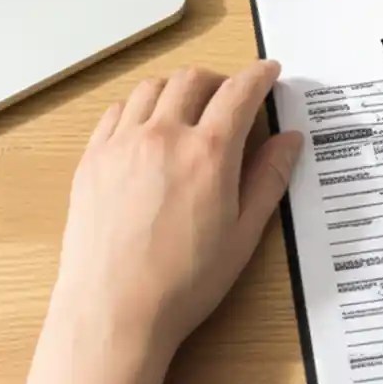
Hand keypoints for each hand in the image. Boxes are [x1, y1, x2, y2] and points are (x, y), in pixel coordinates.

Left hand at [27, 61, 302, 383]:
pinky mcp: (93, 159)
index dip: (259, 76)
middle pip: (194, 80)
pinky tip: (147, 125)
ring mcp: (122, 144)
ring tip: (189, 105)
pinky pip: (116, 111)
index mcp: (208, 153)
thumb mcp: (242, 234)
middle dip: (219, 79)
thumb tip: (289, 141)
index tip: (268, 72)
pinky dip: (138, 106)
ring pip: (152, 87)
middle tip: (230, 95)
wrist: (114, 310)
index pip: (240, 92)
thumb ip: (269, 178)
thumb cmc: (181, 282)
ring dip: (177, 87)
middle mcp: (163, 137)